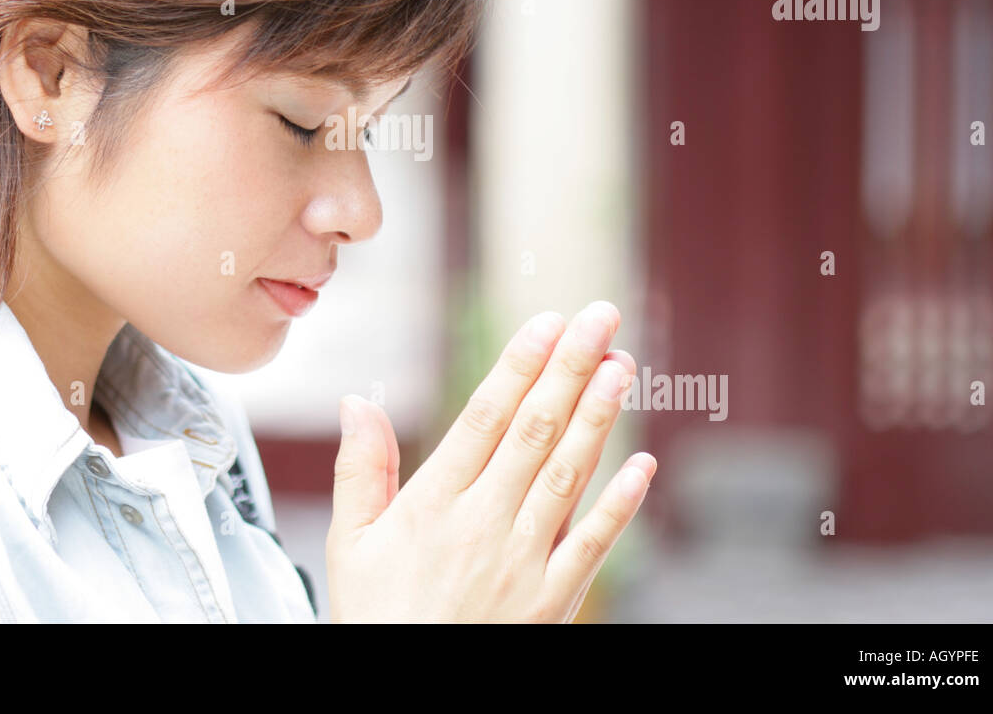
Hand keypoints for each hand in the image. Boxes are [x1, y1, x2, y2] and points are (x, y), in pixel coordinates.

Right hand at [326, 301, 655, 622]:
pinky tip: (642, 464)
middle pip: (535, 431)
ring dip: (600, 417)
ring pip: (568, 475)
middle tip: (600, 317)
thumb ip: (360, 470)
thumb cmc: (377, 617)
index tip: (547, 321)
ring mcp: (523, 563)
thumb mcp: (350, 544)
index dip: (520, 364)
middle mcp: (484, 525)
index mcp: (433, 504)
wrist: (407, 698)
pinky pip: (592, 546)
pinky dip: (620, 505)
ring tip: (622, 366)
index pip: (485, 416)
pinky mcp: (551, 602)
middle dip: (571, 368)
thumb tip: (356, 403)